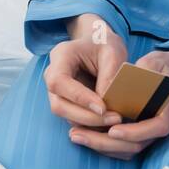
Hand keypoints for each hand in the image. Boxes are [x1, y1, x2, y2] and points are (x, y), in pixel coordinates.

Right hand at [44, 17, 128, 131]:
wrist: (100, 43)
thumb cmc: (105, 44)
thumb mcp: (113, 52)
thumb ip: (109, 76)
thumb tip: (105, 105)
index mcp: (61, 56)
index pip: (59, 82)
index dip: (79, 98)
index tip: (103, 108)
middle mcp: (53, 75)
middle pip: (59, 104)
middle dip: (86, 116)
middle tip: (115, 118)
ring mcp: (58, 91)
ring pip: (66, 115)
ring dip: (90, 123)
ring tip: (116, 120)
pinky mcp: (67, 102)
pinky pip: (74, 118)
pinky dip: (91, 124)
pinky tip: (110, 122)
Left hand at [68, 45, 168, 159]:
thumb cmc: (166, 65)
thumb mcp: (154, 62)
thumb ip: (140, 74)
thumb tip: (120, 85)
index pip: (155, 128)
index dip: (133, 131)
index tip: (111, 129)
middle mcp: (161, 126)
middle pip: (136, 145)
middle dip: (105, 143)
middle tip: (76, 134)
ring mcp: (152, 132)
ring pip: (128, 149)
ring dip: (101, 145)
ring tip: (75, 135)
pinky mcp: (142, 132)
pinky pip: (125, 146)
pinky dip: (106, 144)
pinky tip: (86, 134)